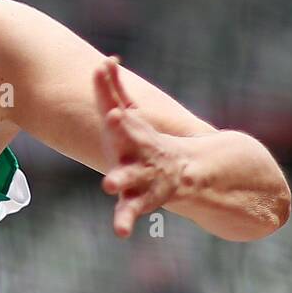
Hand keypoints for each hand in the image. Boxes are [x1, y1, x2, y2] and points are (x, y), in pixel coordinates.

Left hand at [94, 55, 189, 237]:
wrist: (188, 175)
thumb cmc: (147, 143)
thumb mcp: (130, 118)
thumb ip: (113, 90)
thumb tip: (105, 60)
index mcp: (135, 129)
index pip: (123, 107)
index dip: (111, 91)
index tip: (104, 71)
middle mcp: (141, 149)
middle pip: (132, 135)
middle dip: (123, 126)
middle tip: (113, 115)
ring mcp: (144, 175)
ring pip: (132, 177)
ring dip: (121, 180)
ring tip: (109, 185)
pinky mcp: (142, 200)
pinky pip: (131, 211)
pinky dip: (125, 221)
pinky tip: (121, 232)